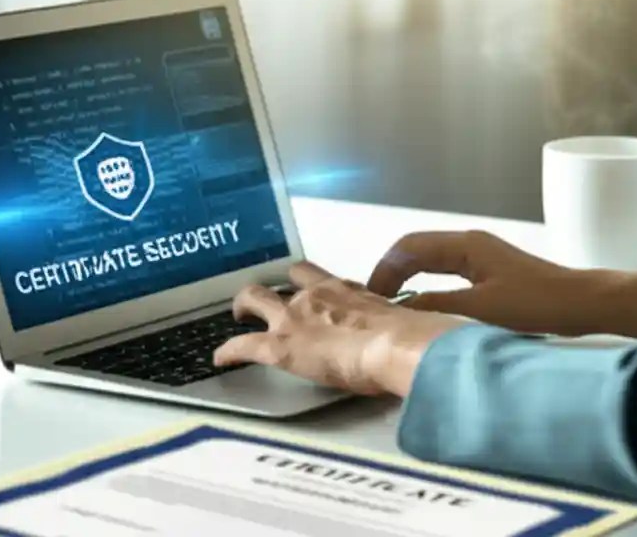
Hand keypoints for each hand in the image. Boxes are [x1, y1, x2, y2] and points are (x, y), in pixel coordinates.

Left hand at [212, 263, 464, 395]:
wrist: (397, 346)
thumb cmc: (410, 338)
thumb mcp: (402, 323)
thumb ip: (395, 326)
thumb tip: (417, 338)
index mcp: (346, 290)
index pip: (319, 278)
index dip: (307, 284)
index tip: (306, 291)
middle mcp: (316, 295)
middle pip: (284, 279)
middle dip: (271, 287)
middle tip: (262, 301)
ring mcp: (294, 317)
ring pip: (254, 298)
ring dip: (243, 307)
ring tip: (235, 319)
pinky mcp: (279, 345)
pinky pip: (242, 346)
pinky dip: (227, 351)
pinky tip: (219, 358)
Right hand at [367, 231, 617, 335]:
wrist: (580, 304)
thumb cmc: (534, 305)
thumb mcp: (480, 310)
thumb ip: (437, 305)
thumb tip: (401, 308)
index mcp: (464, 245)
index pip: (408, 248)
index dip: (384, 271)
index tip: (370, 300)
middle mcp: (469, 243)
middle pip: (416, 248)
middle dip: (391, 272)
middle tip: (374, 304)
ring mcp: (480, 255)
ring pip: (430, 258)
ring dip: (407, 277)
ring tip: (392, 306)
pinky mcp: (489, 270)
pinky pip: (445, 269)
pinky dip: (426, 283)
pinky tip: (423, 304)